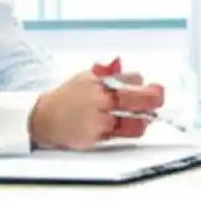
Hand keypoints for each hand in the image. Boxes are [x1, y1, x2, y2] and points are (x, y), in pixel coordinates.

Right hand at [28, 59, 164, 149]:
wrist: (42, 118)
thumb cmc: (66, 97)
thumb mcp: (84, 78)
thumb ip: (105, 73)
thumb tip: (120, 63)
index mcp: (99, 82)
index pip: (133, 79)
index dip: (141, 83)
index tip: (144, 85)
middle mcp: (101, 100)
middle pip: (138, 99)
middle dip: (154, 98)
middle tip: (159, 97)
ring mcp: (99, 120)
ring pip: (134, 123)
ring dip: (143, 120)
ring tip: (145, 118)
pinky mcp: (96, 137)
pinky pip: (120, 136)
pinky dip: (127, 131)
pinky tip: (128, 127)